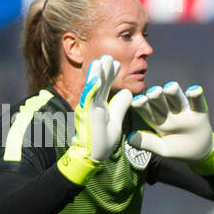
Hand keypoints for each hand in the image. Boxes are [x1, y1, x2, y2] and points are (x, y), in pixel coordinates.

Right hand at [58, 55, 132, 184]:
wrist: (92, 157)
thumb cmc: (102, 142)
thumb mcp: (116, 122)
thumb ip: (120, 107)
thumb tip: (127, 93)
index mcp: (99, 105)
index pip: (105, 86)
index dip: (110, 74)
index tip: (116, 63)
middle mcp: (92, 105)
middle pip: (99, 83)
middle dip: (104, 70)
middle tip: (109, 56)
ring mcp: (89, 110)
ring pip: (92, 88)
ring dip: (96, 74)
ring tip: (102, 61)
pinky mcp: (87, 116)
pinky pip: (89, 101)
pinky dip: (92, 90)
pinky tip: (97, 80)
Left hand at [129, 82, 213, 161]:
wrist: (198, 154)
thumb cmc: (178, 150)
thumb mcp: (163, 149)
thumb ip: (148, 143)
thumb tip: (130, 138)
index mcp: (157, 120)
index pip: (147, 110)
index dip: (142, 105)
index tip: (138, 101)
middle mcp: (168, 112)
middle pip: (160, 100)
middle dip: (156, 95)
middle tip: (154, 93)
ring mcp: (184, 111)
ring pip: (176, 97)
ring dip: (172, 92)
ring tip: (171, 88)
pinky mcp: (200, 112)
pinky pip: (197, 102)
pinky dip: (196, 96)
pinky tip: (193, 91)